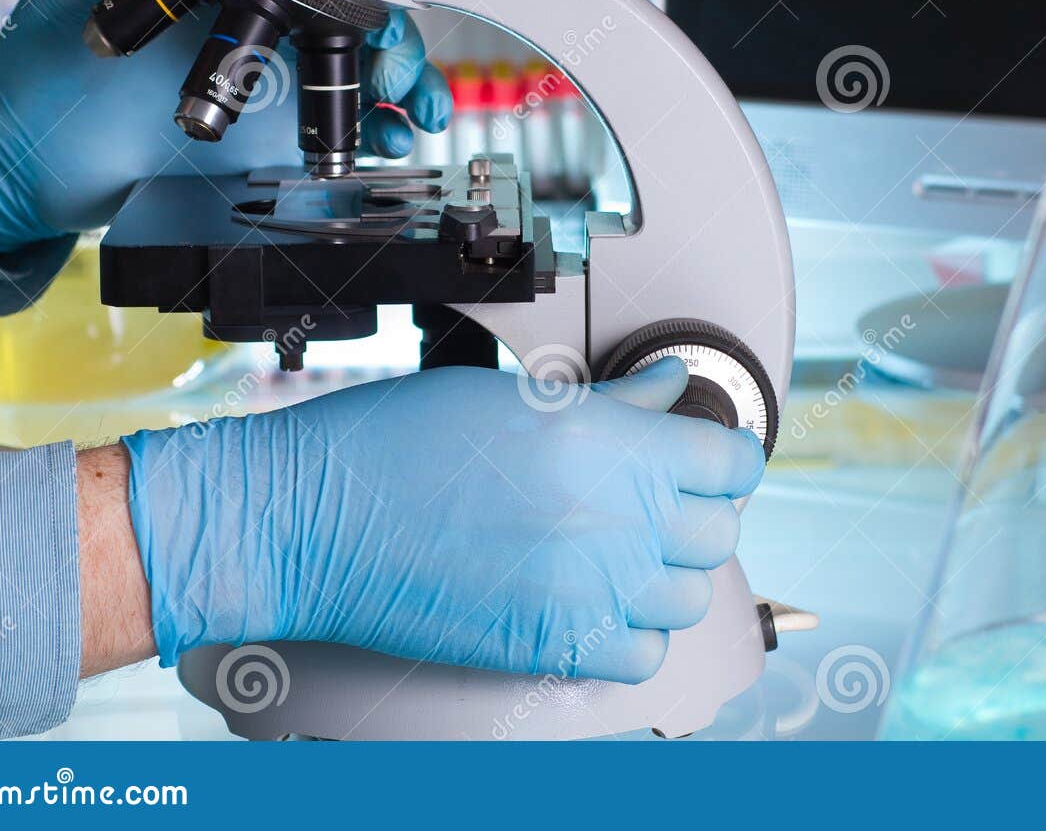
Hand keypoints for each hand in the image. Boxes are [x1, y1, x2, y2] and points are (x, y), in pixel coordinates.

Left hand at [0, 0, 450, 252]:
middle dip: (400, 48)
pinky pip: (343, 137)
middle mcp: (261, 28)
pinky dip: (379, 138)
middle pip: (361, 24)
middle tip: (399, 80)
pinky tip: (391, 143)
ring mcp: (272, 86)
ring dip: (405, 91)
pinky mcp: (273, 143)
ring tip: (414, 116)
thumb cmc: (40, 68)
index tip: (376, 9)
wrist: (24, 161)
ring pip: (364, 80)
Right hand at [121, 357, 765, 683]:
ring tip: (624, 548)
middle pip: (718, 531)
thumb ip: (613, 401)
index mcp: (609, 448)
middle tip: (656, 496)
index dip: (724, 454)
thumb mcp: (516, 398)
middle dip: (697, 509)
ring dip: (668, 573)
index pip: (732, 461)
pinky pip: (642, 656)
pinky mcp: (553, 647)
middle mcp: (613, 525)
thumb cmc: (392, 446)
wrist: (313, 520)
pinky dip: (634, 634)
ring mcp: (588, 594)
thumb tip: (667, 389)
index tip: (705, 455)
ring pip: (688, 597)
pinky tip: (599, 601)